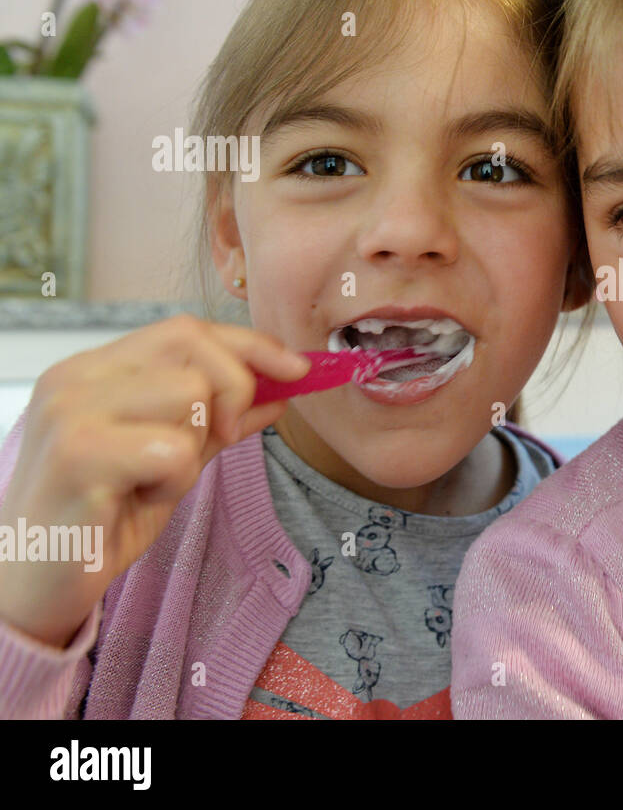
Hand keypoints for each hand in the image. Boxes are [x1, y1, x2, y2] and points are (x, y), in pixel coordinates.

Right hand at [0, 315, 309, 648]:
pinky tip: (138, 500)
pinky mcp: (78, 455)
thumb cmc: (98, 518)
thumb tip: (280, 390)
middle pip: (194, 348)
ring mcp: (72, 412)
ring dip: (193, 449)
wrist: (33, 583)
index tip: (297, 369)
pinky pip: (173, 450)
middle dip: (235, 390)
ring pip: (191, 396)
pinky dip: (174, 482)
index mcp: (93, 369)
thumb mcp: (171, 459)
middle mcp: (76, 378)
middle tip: (222, 441)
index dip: (250, 345)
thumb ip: (219, 420)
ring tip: (154, 480)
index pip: (185, 330)